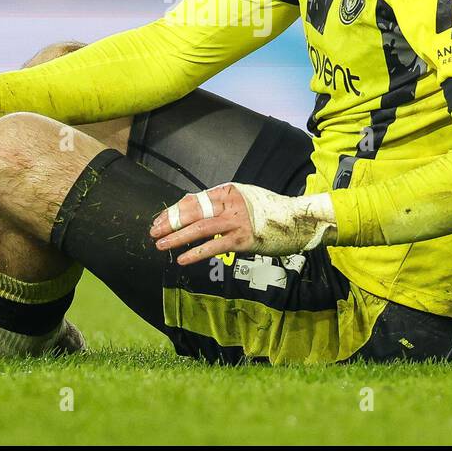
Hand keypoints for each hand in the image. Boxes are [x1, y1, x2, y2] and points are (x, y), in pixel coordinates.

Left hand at [149, 182, 336, 265]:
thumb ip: (220, 203)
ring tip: (162, 245)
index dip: (175, 211)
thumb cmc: (268, 211)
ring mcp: (237, 221)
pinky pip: (215, 246)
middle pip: (193, 212)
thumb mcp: (243, 199)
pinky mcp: (244, 239)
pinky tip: (183, 259)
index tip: (160, 220)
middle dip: (171, 223)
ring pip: (200, 228)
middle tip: (154, 232)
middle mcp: (231, 203)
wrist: (297, 220)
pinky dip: (197, 253)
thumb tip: (193, 210)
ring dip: (178, 237)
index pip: (194, 200)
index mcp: (228, 191)